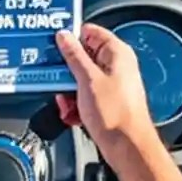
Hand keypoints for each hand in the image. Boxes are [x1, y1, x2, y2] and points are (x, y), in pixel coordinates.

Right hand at [55, 24, 159, 167]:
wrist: (127, 148)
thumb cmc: (116, 116)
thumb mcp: (87, 80)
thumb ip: (74, 56)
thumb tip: (64, 36)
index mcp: (117, 53)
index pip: (90, 32)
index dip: (71, 37)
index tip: (54, 45)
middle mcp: (116, 66)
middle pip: (82, 56)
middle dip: (66, 70)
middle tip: (55, 78)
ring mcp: (111, 84)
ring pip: (80, 77)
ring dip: (68, 90)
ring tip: (67, 102)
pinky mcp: (106, 101)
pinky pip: (84, 94)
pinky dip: (75, 103)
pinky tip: (72, 114)